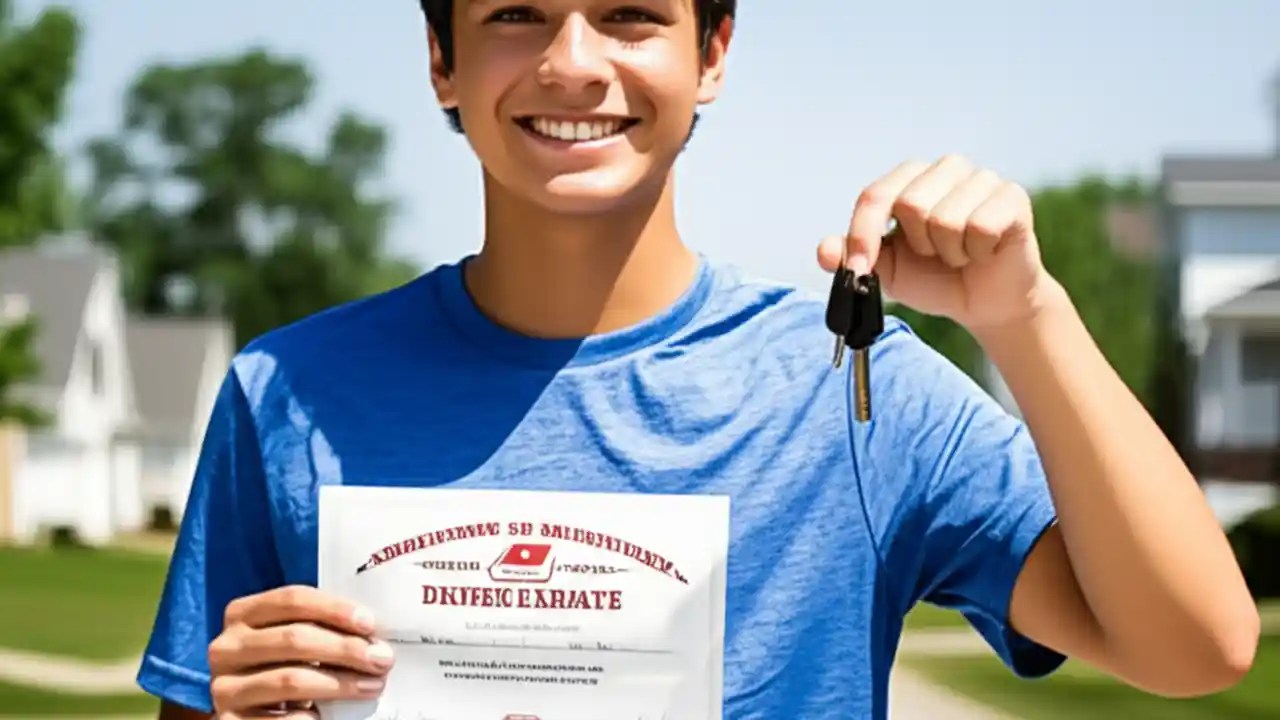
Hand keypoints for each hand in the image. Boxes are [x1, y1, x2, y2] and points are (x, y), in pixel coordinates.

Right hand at [208, 585, 393, 717]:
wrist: (248, 712)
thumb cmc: (283, 664)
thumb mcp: (292, 638)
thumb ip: (319, 626)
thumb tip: (373, 634)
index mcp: (242, 613)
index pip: (292, 599)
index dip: (334, 608)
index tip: (370, 623)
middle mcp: (226, 647)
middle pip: (294, 639)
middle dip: (346, 649)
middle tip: (382, 659)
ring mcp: (224, 687)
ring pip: (290, 680)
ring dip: (340, 684)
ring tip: (372, 686)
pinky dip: (313, 718)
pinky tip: (331, 715)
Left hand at [818, 154, 1062, 332]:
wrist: (984, 303)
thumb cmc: (934, 278)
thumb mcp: (884, 271)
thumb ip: (852, 257)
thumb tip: (824, 250)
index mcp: (909, 180)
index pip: (874, 196)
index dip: (862, 234)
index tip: (859, 267)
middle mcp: (945, 169)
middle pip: (910, 203)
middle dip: (917, 245)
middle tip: (934, 255)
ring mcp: (981, 179)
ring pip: (945, 218)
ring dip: (949, 252)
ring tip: (961, 254)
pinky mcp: (1012, 197)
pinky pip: (979, 227)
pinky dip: (977, 252)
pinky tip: (984, 252)